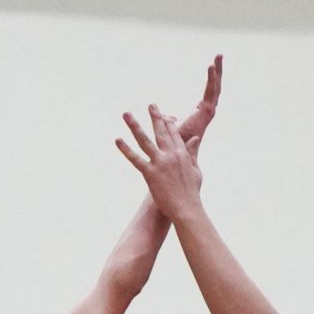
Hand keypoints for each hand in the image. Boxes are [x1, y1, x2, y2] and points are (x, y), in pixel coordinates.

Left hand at [116, 106, 202, 221]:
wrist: (187, 208)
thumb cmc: (192, 192)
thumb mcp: (195, 170)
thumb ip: (192, 153)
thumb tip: (194, 138)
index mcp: (182, 153)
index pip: (174, 133)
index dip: (168, 122)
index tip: (164, 114)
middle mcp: (171, 154)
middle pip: (161, 131)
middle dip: (155, 116)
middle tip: (151, 105)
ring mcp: (160, 163)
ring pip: (145, 140)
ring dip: (135, 126)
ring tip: (126, 114)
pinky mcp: (150, 173)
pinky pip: (135, 159)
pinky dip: (126, 149)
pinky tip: (118, 140)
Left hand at [176, 53, 222, 161]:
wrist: (177, 157)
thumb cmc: (174, 148)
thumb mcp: (172, 129)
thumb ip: (170, 121)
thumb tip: (167, 116)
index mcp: (201, 114)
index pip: (209, 92)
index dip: (212, 79)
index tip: (212, 64)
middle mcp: (207, 113)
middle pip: (215, 88)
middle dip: (217, 72)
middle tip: (219, 55)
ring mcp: (208, 113)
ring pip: (214, 88)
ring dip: (216, 72)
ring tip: (218, 57)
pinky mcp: (206, 113)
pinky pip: (210, 93)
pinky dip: (211, 79)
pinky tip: (211, 67)